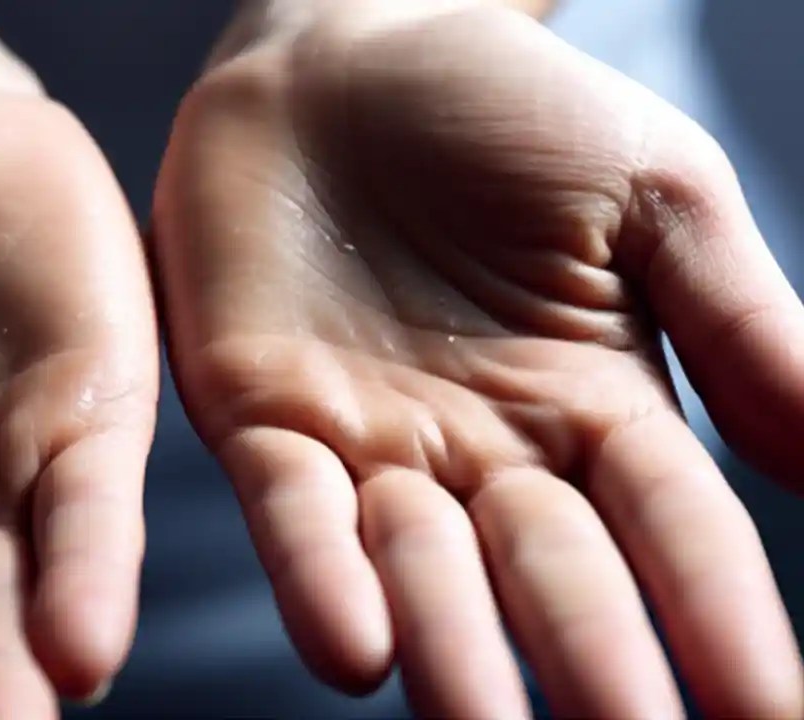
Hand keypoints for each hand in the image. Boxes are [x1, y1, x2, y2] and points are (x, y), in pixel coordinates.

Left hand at [155, 2, 803, 716]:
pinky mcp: (264, 423)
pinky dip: (320, 577)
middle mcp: (488, 452)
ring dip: (455, 649)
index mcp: (598, 405)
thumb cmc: (504, 110)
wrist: (340, 57)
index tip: (766, 706)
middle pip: (553, 572)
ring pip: (421, 570)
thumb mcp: (649, 195)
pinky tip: (355, 651)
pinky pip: (292, 515)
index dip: (718, 613)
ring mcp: (373, 447)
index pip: (673, 529)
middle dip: (592, 654)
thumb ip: (737, 320)